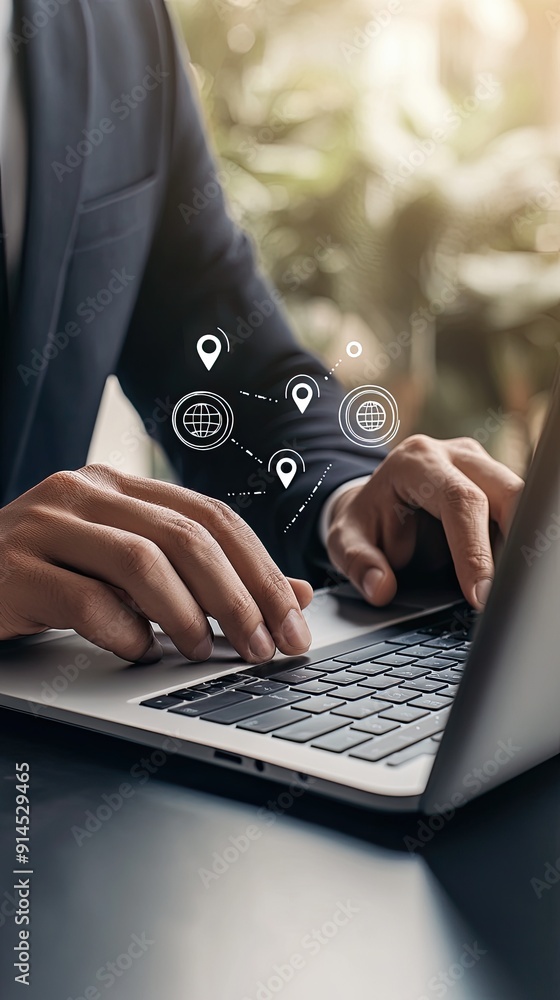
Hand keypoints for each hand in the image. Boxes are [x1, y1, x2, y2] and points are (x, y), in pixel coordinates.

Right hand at [0, 465, 312, 662]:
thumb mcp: (127, 570)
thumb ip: (199, 577)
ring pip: (141, 560)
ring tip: (207, 652)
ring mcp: (44, 525)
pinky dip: (124, 633)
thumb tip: (295, 596)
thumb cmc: (49, 578)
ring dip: (187, 614)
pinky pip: (85, 600)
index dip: (262, 569)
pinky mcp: (12, 570)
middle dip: (239, 597)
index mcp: (119, 485)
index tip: (294, 621)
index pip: (212, 517)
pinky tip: (139, 653)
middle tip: (267, 647)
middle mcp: (84, 491)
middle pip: (186, 536)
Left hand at [326, 436, 523, 610]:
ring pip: (519, 502)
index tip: (479, 594)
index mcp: (417, 462)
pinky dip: (514, 545)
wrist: (376, 500)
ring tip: (504, 587)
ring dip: (516, 546)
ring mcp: (482, 467)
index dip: (474, 550)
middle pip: (507, 492)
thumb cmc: (366, 518)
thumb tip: (381, 588)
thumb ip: (358, 562)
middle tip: (508, 592)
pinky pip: (518, 513)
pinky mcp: (496, 484)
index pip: (460, 501)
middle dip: (514, 542)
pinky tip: (502, 574)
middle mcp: (456, 456)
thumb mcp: (344, 539)